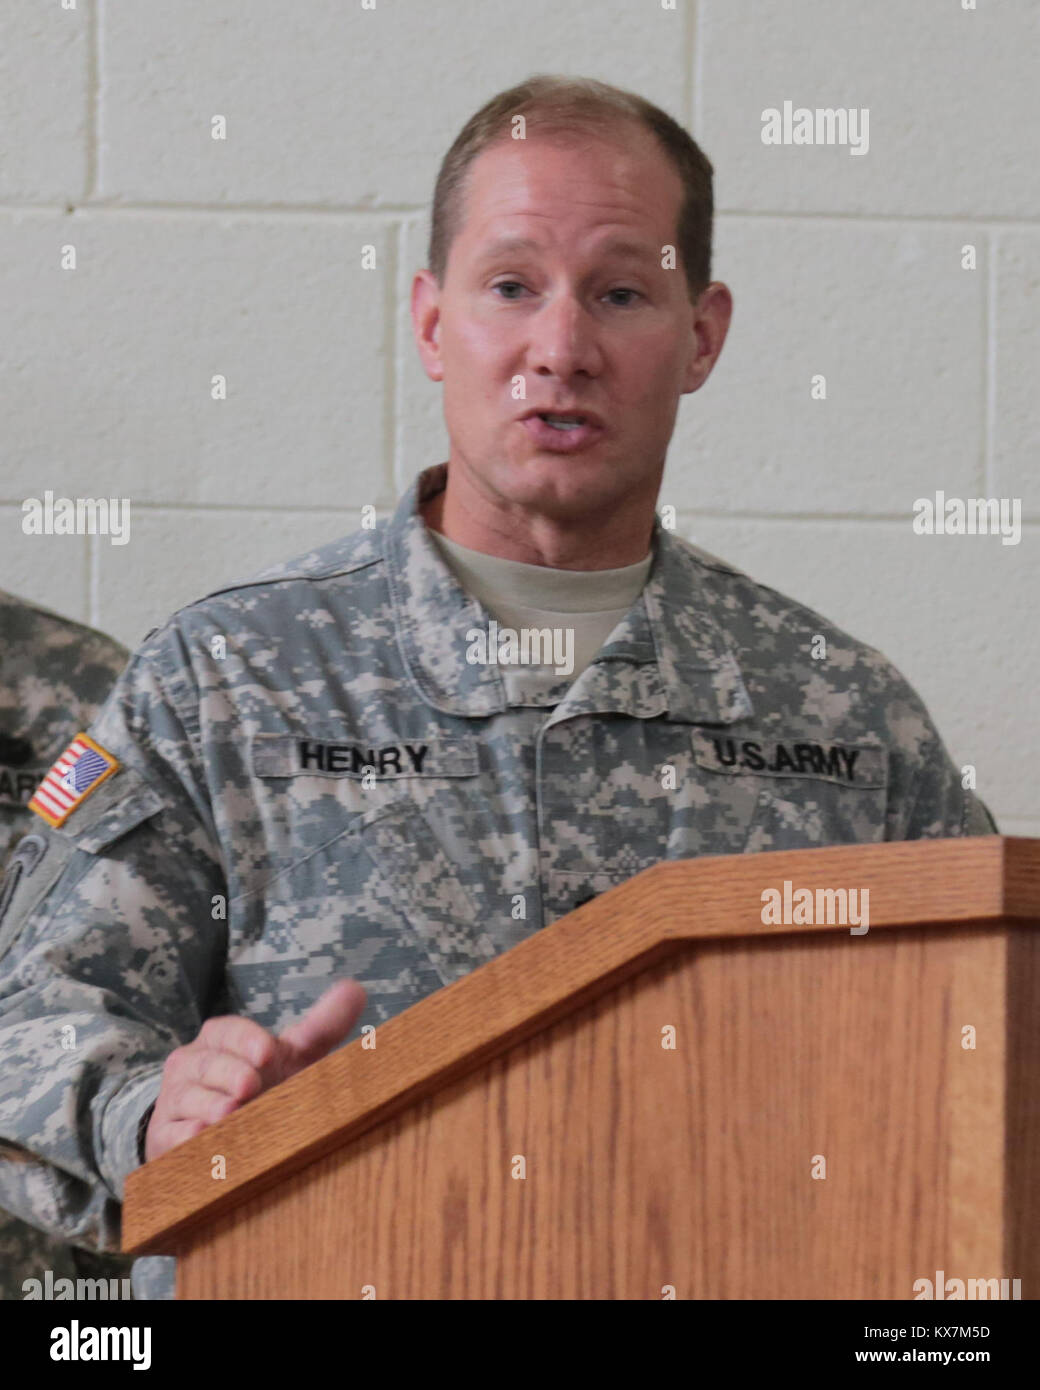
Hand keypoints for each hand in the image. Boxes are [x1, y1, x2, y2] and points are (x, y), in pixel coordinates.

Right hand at [144, 978, 366, 1161]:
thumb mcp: (291, 1057)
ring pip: (186, 1099)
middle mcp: (190, 1065)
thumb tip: (356, 988)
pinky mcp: (164, 1138)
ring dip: (209, 1107)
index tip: (269, 1052)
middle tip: (249, 1086)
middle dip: (228, 1073)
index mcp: (219, 1040)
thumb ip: (320, 1028)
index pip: (226, 1031)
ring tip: (229, 1114)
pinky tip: (201, 1141)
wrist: (215, 1133)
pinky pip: (170, 1135)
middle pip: (205, 1063)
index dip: (246, 1040)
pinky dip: (186, 1139)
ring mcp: (174, 1102)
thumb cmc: (262, 1088)